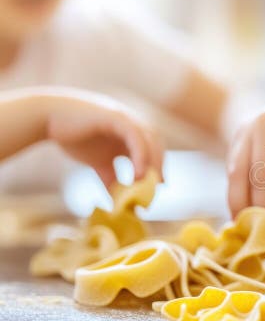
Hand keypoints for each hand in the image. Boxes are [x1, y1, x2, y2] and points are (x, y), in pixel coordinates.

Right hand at [44, 90, 163, 187]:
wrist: (49, 118)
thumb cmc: (74, 137)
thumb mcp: (98, 163)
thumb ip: (111, 179)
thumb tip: (116, 203)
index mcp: (131, 133)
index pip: (153, 149)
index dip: (159, 166)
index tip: (159, 186)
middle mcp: (132, 124)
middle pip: (156, 144)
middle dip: (159, 165)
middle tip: (158, 186)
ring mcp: (126, 118)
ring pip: (150, 139)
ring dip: (154, 161)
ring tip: (149, 182)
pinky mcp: (116, 117)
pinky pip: (135, 136)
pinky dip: (141, 154)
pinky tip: (138, 173)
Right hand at [227, 98, 264, 234]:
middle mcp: (263, 123)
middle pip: (258, 177)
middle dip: (264, 212)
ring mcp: (247, 127)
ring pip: (237, 174)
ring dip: (241, 206)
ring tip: (250, 232)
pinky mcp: (238, 134)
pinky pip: (234, 169)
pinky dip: (238, 192)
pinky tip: (245, 214)